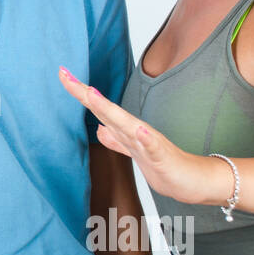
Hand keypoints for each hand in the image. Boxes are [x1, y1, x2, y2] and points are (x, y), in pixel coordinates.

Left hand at [58, 65, 229, 206]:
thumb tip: (100, 129)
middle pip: (105, 110)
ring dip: (109, 110)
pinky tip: (140, 130)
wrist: (191, 181)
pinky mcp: (163, 159)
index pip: (98, 108)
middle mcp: (135, 131)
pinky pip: (154, 148)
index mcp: (126, 130)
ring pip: (127, 124)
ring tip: (91, 94)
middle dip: (84, 93)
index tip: (61, 73)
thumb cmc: (163, 165)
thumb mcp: (134, 153)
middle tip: (64, 74)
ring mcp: (149, 144)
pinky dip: (146, 139)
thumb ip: (117, 140)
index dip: (79, 92)